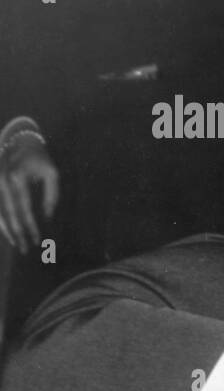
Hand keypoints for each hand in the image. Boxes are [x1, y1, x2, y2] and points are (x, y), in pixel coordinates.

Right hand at [0, 133, 58, 254]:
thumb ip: (51, 195)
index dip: (31, 225)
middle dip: (18, 232)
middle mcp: (3, 182)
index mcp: (18, 178)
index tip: (37, 240)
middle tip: (25, 249)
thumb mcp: (52, 174)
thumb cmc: (40, 158)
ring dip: (7, 229)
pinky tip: (7, 231)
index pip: (25, 208)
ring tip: (16, 244)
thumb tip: (47, 217)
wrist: (20, 141)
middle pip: (9, 213)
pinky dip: (1, 220)